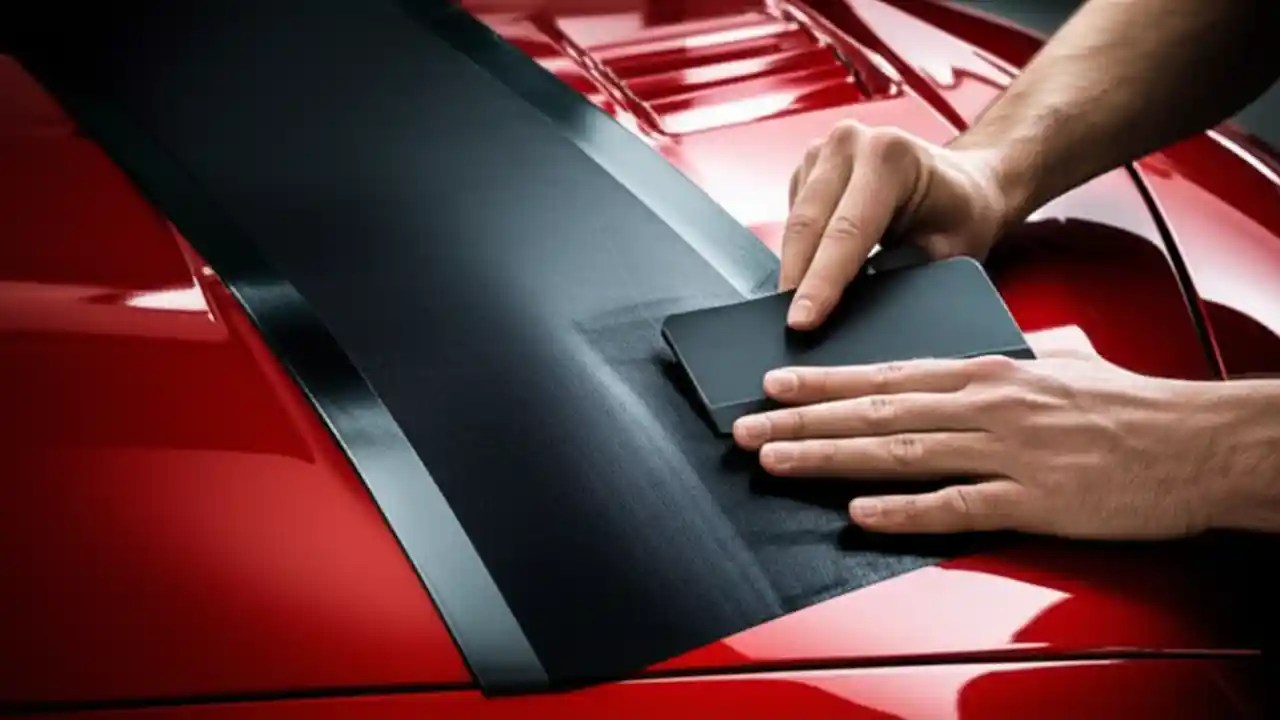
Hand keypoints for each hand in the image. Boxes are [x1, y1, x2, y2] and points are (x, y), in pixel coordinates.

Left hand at [731, 349, 1250, 538]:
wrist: (1197, 441)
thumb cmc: (1126, 408)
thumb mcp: (1048, 370)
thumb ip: (989, 376)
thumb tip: (943, 381)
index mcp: (986, 372)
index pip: (885, 374)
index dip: (823, 380)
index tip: (773, 381)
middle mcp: (986, 406)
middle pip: (875, 413)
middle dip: (802, 419)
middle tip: (745, 428)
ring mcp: (1006, 452)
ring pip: (899, 454)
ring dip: (830, 459)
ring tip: (776, 461)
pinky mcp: (1033, 500)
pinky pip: (956, 506)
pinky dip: (905, 511)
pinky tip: (860, 514)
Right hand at [782, 121, 1010, 329]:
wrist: (963, 185)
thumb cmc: (960, 217)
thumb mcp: (947, 253)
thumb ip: (902, 275)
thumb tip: (854, 307)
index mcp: (890, 155)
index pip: (846, 231)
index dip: (822, 281)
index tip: (802, 321)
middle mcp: (851, 142)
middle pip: (809, 225)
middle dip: (797, 279)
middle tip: (789, 327)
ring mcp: (825, 149)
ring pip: (794, 222)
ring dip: (793, 267)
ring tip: (798, 308)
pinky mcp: (809, 166)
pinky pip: (791, 216)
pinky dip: (797, 251)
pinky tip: (808, 276)